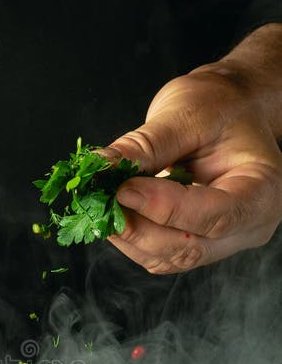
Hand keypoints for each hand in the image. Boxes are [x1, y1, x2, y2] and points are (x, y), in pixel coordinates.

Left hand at [106, 64, 281, 272]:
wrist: (231, 111)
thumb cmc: (221, 106)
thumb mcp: (187, 113)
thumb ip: (146, 145)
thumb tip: (102, 166)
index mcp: (262, 191)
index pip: (214, 216)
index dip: (165, 209)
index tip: (124, 189)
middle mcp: (248, 226)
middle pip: (189, 247)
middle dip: (138, 228)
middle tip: (101, 200)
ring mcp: (222, 242)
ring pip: (169, 257)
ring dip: (129, 236)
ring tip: (102, 203)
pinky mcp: (195, 244)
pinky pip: (159, 254)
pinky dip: (131, 237)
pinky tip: (114, 211)